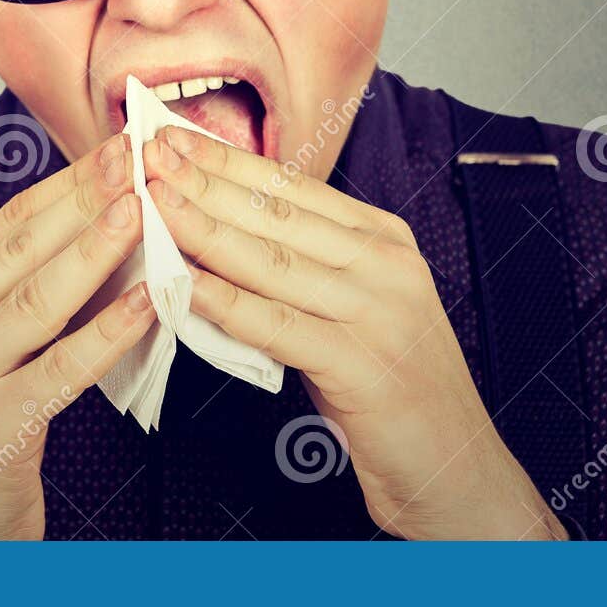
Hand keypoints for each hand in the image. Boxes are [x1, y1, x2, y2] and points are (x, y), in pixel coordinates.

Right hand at [0, 131, 154, 539]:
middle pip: (22, 250)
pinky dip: (108, 331)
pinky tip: (146, 303)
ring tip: (144, 212)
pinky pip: (62, 367)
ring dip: (98, 251)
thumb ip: (24, 283)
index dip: (67, 182)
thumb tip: (105, 216)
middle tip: (139, 161)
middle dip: (88, 200)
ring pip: (38, 299)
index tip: (117, 149)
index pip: (7, 223)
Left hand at [142, 125, 565, 539]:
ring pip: (274, 261)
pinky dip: (226, 304)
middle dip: (207, 180)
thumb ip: (307, 269)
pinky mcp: (362, 365)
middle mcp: (385, 264)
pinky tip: (184, 286)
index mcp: (384, 240)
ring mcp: (378, 312)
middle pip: (278, 214)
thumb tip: (224, 235)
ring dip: (206, 229)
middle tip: (150, 154)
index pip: (294, 188)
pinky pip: (278, 326)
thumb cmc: (391, 385)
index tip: (176, 139)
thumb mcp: (357, 306)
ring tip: (155, 205)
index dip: (230, 161)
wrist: (457, 467)